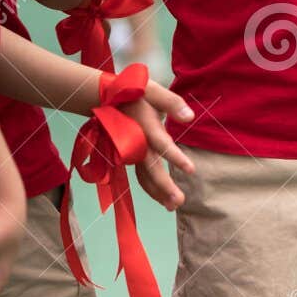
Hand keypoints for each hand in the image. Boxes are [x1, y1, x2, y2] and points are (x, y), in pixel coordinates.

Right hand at [117, 80, 195, 208]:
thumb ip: (171, 102)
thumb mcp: (153, 89)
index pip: (162, 144)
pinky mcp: (132, 157)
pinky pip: (141, 177)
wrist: (105, 97)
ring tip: (173, 207)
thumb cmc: (134, 91)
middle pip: (151, 168)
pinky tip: (163, 200)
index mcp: (145, 126)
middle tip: (178, 201)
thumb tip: (190, 116)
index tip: (191, 170)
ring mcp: (133, 152)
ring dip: (158, 193)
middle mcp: (138, 143)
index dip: (175, 157)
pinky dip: (151, 190)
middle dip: (164, 186)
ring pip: (144, 177)